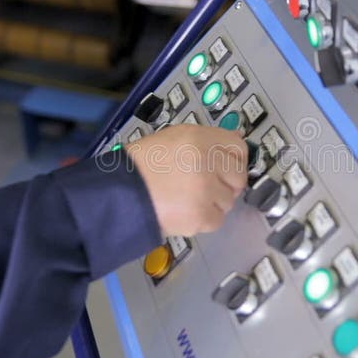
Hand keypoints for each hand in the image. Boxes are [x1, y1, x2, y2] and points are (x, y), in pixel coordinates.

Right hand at [126, 124, 247, 235]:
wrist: (119, 194)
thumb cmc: (141, 165)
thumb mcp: (173, 138)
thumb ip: (203, 142)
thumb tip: (228, 150)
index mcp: (199, 138)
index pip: (238, 146)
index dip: (234, 158)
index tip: (227, 166)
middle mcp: (207, 161)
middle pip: (238, 176)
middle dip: (226, 183)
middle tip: (206, 187)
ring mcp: (206, 190)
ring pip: (229, 200)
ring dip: (213, 202)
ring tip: (188, 199)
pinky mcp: (201, 216)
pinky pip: (216, 220)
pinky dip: (203, 219)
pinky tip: (185, 212)